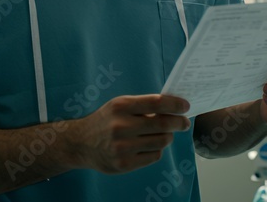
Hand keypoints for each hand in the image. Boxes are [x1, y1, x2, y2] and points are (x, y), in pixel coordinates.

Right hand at [70, 94, 190, 173]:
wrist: (81, 143)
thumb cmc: (106, 121)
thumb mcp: (119, 106)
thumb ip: (143, 105)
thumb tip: (174, 108)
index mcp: (120, 106)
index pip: (156, 103)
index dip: (175, 105)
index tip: (186, 106)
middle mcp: (120, 126)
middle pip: (162, 124)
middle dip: (178, 123)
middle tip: (184, 123)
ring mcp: (122, 147)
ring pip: (161, 142)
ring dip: (167, 137)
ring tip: (163, 134)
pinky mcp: (124, 164)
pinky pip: (154, 156)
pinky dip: (157, 150)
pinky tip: (149, 146)